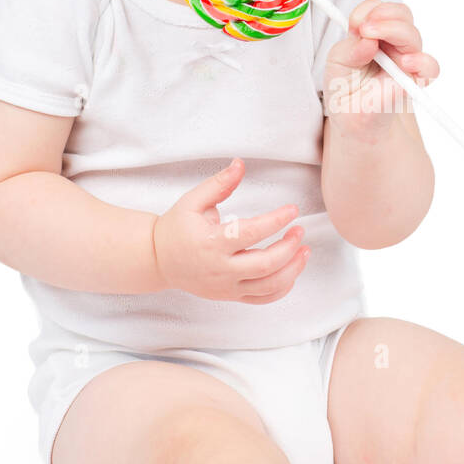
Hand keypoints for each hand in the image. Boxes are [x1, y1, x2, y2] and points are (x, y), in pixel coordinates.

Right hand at [151, 158, 308, 303]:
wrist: (158, 260)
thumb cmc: (176, 228)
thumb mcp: (193, 201)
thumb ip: (219, 184)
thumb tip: (240, 164)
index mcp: (212, 243)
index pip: (252, 233)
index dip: (276, 221)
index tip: (292, 210)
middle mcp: (220, 269)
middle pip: (266, 264)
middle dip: (289, 247)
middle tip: (300, 230)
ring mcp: (226, 286)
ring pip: (269, 285)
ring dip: (293, 269)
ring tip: (305, 251)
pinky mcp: (230, 296)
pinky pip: (262, 299)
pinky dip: (282, 288)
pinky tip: (292, 271)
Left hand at [322, 0, 440, 141]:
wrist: (352, 121)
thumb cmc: (345, 89)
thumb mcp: (337, 65)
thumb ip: (349, 49)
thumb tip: (367, 38)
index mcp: (371, 32)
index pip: (377, 8)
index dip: (367, 11)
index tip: (354, 24)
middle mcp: (392, 42)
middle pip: (401, 14)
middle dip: (385, 17)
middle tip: (366, 29)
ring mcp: (406, 59)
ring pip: (413, 34)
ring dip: (398, 33)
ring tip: (379, 45)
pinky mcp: (416, 80)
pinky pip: (430, 67)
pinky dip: (423, 63)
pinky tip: (406, 64)